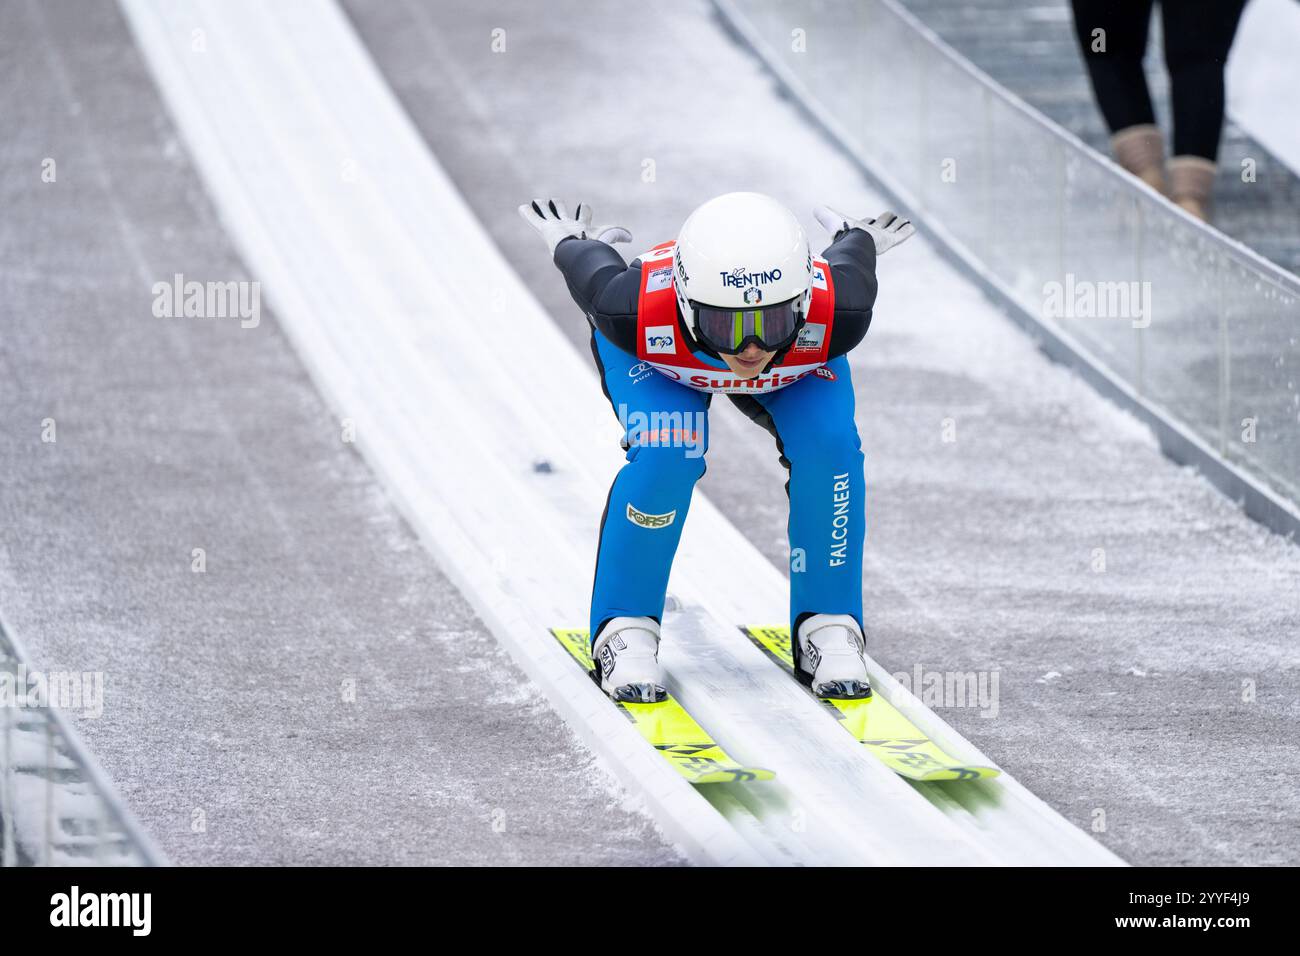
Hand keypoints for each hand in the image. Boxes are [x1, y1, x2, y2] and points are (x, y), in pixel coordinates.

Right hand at [517, 198, 631, 254]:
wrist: (576, 253)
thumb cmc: (591, 245)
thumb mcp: (607, 233)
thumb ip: (618, 233)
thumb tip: (630, 237)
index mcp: (581, 229)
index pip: (583, 217)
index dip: (584, 211)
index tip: (584, 206)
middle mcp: (567, 228)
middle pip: (562, 214)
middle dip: (559, 207)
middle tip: (556, 201)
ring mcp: (556, 228)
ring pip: (548, 214)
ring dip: (544, 208)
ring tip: (538, 202)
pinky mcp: (545, 229)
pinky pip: (535, 220)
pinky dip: (529, 214)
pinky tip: (522, 207)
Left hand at [814, 205, 914, 254]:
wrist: (853, 245)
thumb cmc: (843, 234)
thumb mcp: (832, 220)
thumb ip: (824, 215)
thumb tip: (816, 208)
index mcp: (859, 231)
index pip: (865, 225)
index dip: (867, 221)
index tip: (869, 219)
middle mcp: (871, 235)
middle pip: (880, 226)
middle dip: (884, 221)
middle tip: (890, 216)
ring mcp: (882, 238)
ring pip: (892, 229)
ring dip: (897, 224)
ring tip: (903, 220)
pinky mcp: (890, 241)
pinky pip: (901, 235)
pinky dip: (906, 230)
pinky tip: (912, 226)